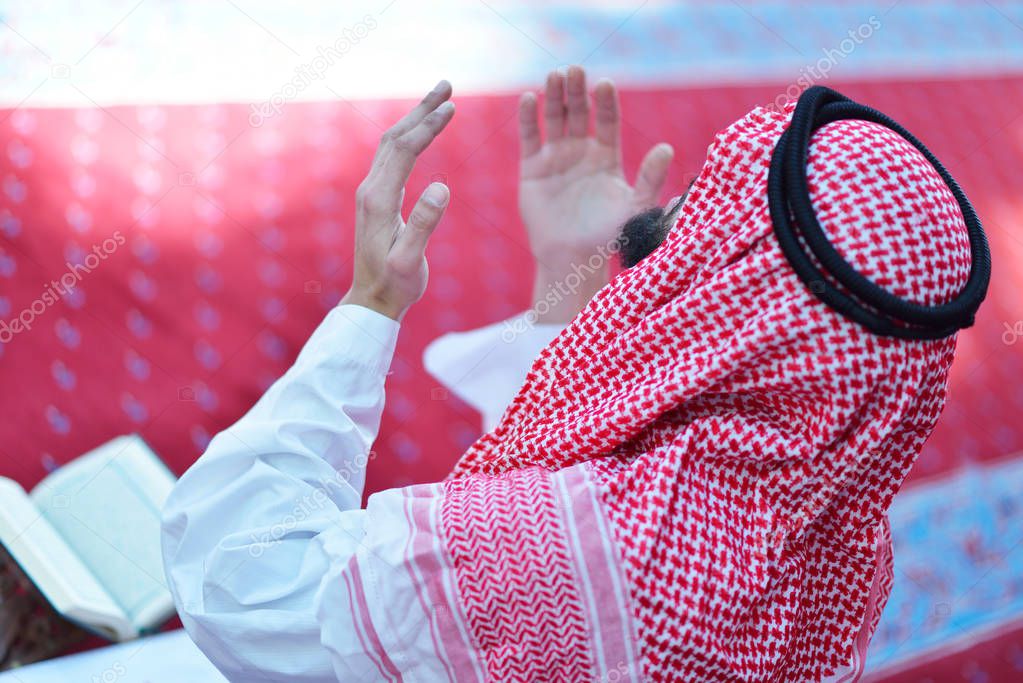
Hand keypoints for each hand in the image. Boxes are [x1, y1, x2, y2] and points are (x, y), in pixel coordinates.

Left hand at [340, 81, 455, 320]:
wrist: (372, 299)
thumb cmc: (394, 284)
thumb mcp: (410, 260)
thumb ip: (425, 224)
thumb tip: (442, 187)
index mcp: (379, 200)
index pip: (404, 150)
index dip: (428, 127)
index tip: (453, 107)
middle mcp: (370, 189)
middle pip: (395, 137)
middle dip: (422, 109)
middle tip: (447, 84)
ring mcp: (370, 193)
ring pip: (391, 144)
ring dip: (414, 119)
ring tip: (439, 99)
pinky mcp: (376, 199)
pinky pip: (391, 157)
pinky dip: (409, 136)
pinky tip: (421, 132)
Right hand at [519, 67, 672, 321]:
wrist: (572, 259)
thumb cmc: (607, 236)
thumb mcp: (634, 207)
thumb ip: (650, 178)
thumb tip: (667, 148)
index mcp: (607, 155)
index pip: (606, 120)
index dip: (605, 102)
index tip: (604, 85)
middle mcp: (581, 151)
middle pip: (579, 112)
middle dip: (577, 90)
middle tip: (574, 69)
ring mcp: (556, 157)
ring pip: (554, 118)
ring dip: (554, 96)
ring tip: (554, 75)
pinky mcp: (533, 168)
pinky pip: (530, 137)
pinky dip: (528, 118)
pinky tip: (530, 98)